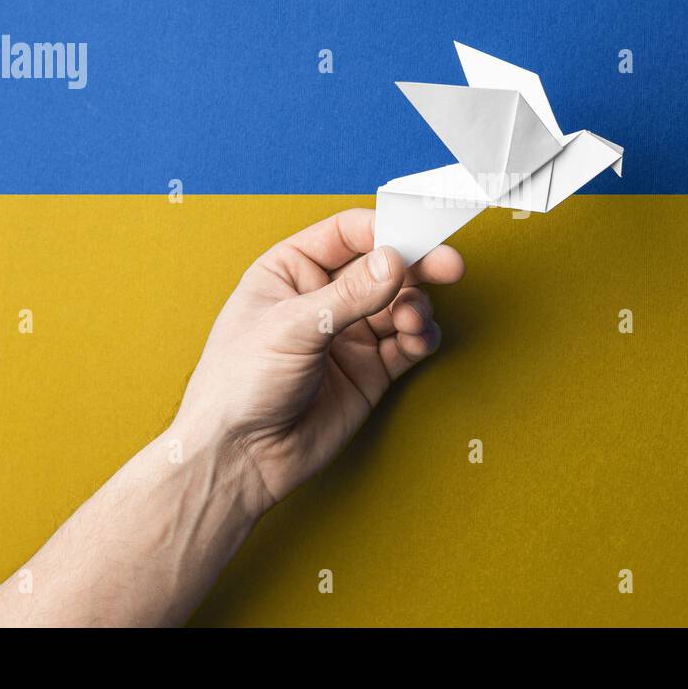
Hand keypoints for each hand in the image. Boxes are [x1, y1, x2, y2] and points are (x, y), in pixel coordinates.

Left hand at [176, 208, 463, 513]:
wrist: (240, 459)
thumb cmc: (238, 385)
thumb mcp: (292, 327)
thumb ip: (349, 295)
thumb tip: (395, 262)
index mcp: (291, 270)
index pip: (349, 233)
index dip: (385, 230)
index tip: (418, 233)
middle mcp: (324, 297)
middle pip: (384, 266)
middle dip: (418, 265)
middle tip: (448, 265)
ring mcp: (349, 334)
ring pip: (401, 304)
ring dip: (417, 307)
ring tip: (414, 321)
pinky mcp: (370, 370)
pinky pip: (408, 343)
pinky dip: (422, 338)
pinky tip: (419, 340)